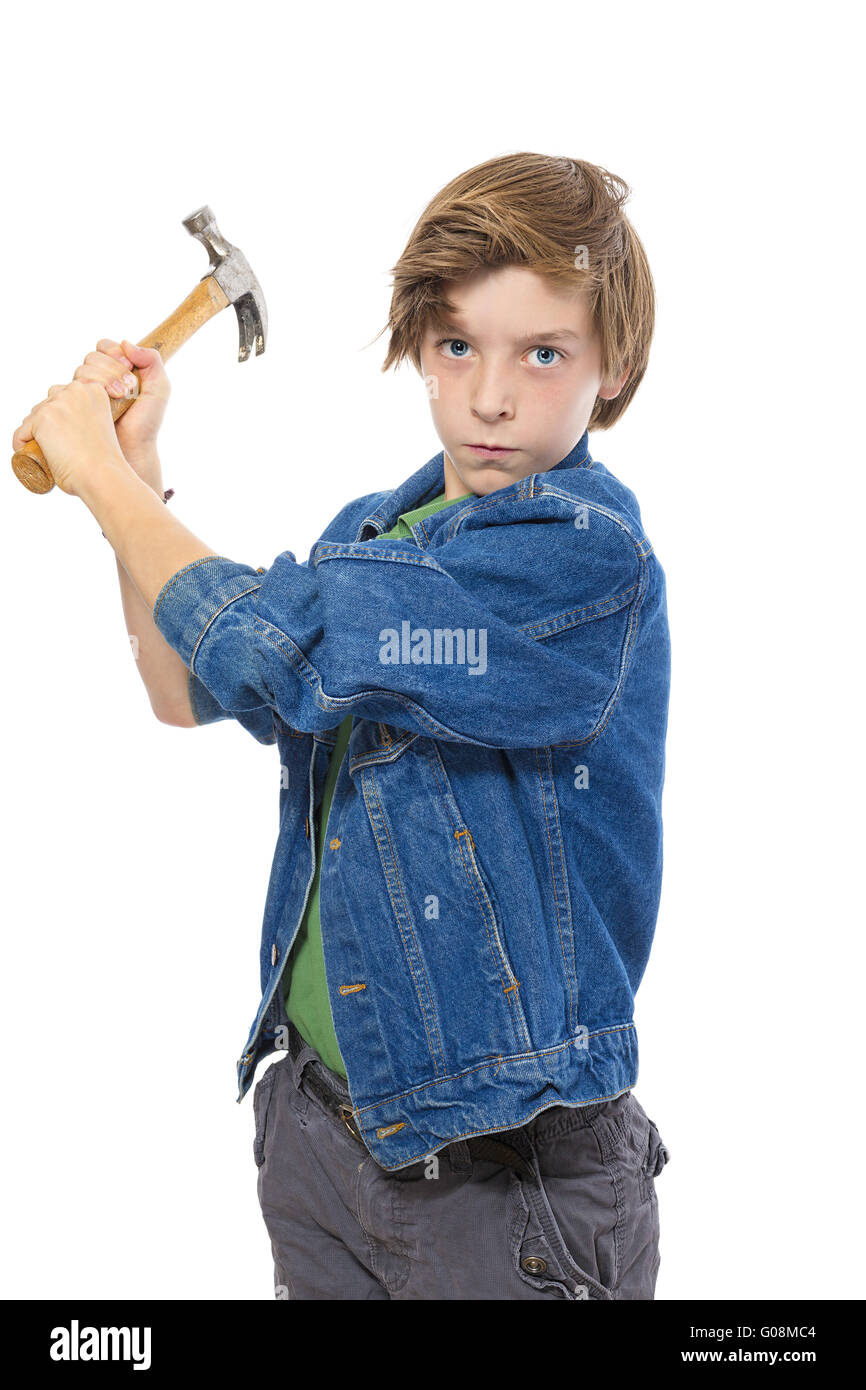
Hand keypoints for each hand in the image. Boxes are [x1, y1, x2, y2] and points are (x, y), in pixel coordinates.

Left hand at [12, 378, 128, 497]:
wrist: (103, 475)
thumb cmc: (106, 461)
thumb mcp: (103, 426)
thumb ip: (89, 416)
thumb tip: (71, 424)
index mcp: (93, 390)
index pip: (66, 395)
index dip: (65, 416)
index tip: (72, 435)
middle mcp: (75, 390)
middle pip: (48, 402)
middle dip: (49, 422)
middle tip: (61, 445)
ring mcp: (57, 404)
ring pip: (33, 417)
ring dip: (37, 433)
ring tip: (51, 452)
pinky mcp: (41, 419)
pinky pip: (21, 433)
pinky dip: (22, 445)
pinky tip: (32, 454)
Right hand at [76, 338, 171, 461]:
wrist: (132, 450)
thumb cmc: (146, 423)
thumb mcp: (159, 388)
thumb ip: (152, 360)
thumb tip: (126, 344)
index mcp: (116, 369)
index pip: (105, 346)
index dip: (113, 353)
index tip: (128, 367)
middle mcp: (98, 379)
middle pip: (91, 357)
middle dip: (109, 370)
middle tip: (126, 389)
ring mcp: (84, 392)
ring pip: (78, 372)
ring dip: (97, 382)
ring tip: (116, 399)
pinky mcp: (71, 406)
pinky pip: (62, 390)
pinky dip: (78, 394)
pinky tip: (96, 406)